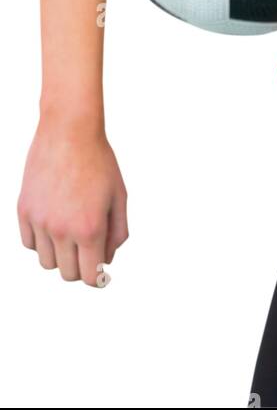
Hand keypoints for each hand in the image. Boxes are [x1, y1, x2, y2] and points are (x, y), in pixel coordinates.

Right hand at [17, 116, 127, 286]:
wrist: (69, 131)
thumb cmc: (99, 162)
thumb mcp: (119, 196)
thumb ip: (117, 233)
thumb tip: (106, 259)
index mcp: (89, 228)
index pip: (90, 276)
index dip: (98, 277)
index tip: (100, 271)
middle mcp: (62, 229)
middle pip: (68, 274)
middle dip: (81, 266)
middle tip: (88, 248)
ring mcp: (39, 221)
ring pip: (47, 262)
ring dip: (61, 255)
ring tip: (71, 232)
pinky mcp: (23, 210)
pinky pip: (30, 244)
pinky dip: (42, 242)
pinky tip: (54, 224)